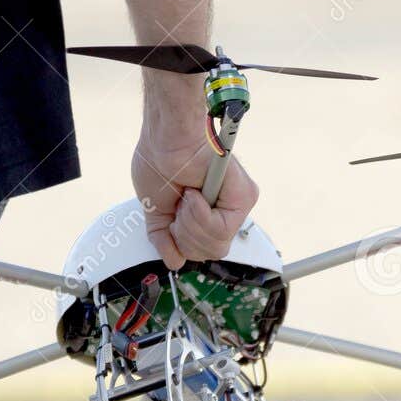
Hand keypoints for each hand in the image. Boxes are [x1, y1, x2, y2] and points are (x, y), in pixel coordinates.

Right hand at [131, 118, 259, 270]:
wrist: (163, 139)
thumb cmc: (159, 162)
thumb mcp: (156, 213)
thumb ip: (165, 239)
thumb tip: (174, 262)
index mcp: (209, 213)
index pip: (204, 250)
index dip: (182, 242)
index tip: (172, 218)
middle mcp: (226, 209)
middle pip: (212, 253)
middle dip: (186, 235)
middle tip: (179, 206)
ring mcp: (237, 204)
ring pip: (216, 245)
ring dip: (191, 222)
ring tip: (187, 196)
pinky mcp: (244, 196)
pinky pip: (221, 229)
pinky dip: (200, 214)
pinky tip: (194, 194)